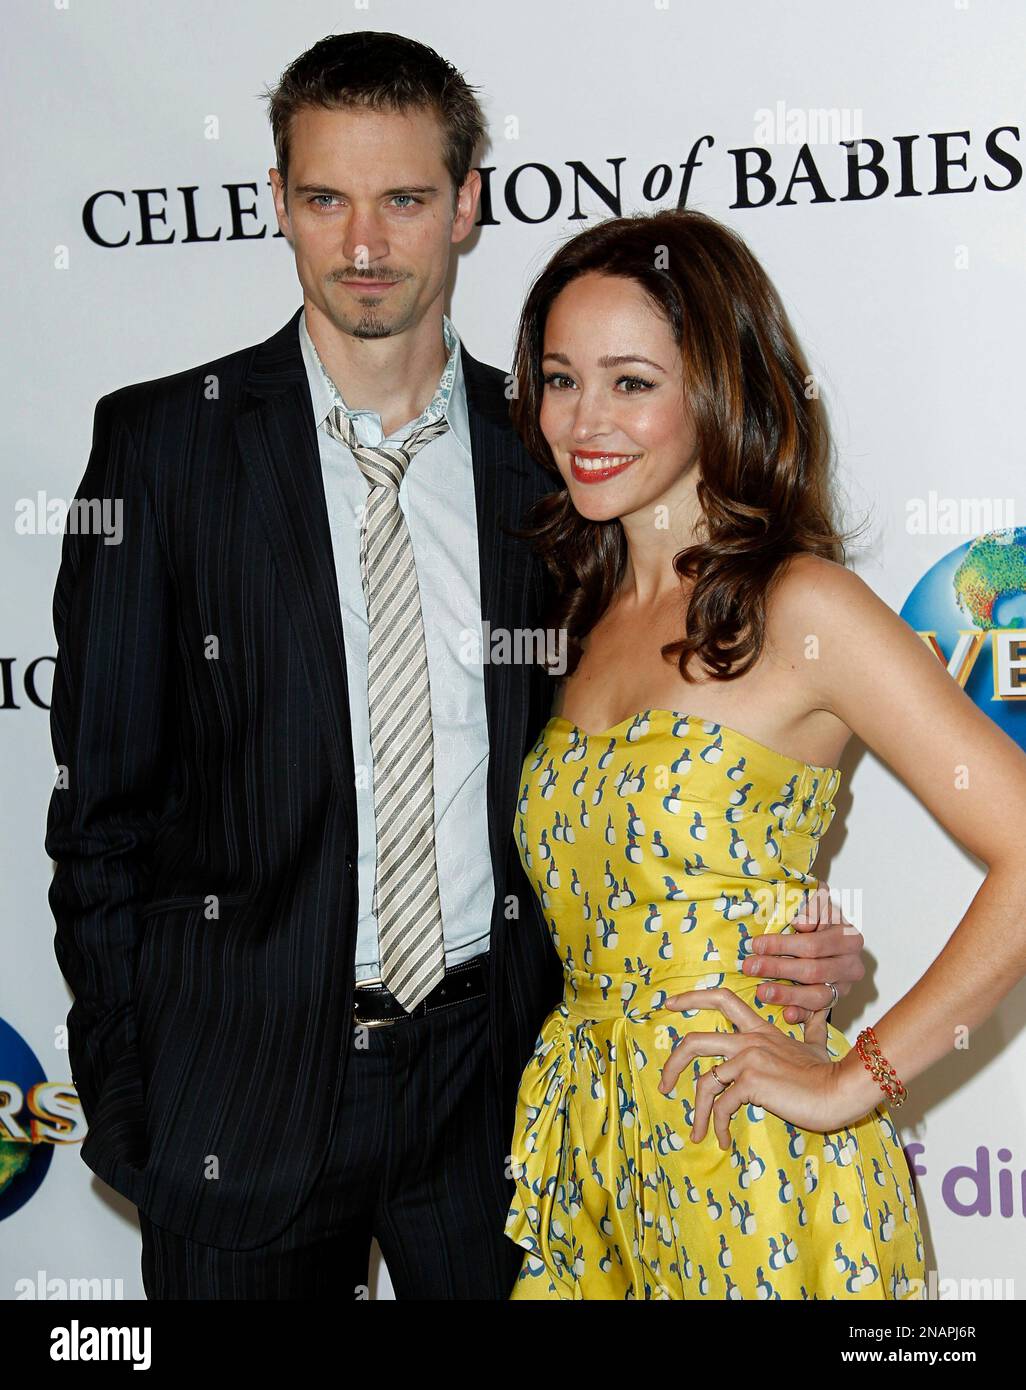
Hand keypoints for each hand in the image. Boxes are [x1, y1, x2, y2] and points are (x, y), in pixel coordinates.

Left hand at [658, 986, 848, 1145]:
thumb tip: (819, 1008)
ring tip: (697, 1131)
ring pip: (703, 1082)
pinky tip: (724, 1139)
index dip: (691, 998)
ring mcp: (748, 1060)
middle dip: (672, 1064)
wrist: (841, 1090)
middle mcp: (749, 1040)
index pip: (721, 999)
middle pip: (694, 1042)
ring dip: (696, 1111)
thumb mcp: (816, 1041)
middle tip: (665, 1084)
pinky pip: (722, 1105)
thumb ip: (811, 1024)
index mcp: (759, 1029)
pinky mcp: (752, 1082)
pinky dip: (719, 1125)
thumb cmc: (829, 1071)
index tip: (669, 1005)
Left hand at [742, 881, 864, 1023]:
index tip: (756, 945)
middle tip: (750, 966)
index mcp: (849, 938)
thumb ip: (814, 907)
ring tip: (761, 991)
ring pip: (817, 995)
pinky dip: (801, 1014)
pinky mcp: (835, 1002)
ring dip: (787, 994)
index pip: (814, 944)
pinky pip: (818, 1013)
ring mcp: (844, 987)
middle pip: (813, 970)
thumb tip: (801, 923)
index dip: (784, 945)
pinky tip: (786, 1014)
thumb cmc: (820, 920)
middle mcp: (851, 965)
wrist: (828, 939)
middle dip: (778, 968)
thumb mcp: (819, 904)